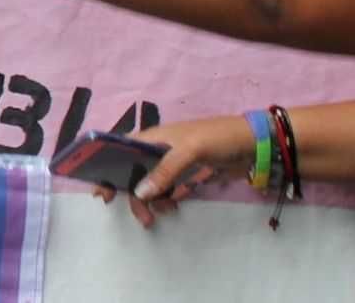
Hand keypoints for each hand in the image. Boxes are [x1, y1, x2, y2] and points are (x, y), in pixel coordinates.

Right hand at [92, 115, 250, 228]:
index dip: (107, 167)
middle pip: (133, 173)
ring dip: (151, 202)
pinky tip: (173, 207)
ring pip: (150, 185)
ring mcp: (172, 164)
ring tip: (160, 215)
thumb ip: (165, 170)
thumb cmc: (218, 139)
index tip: (102, 192)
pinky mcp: (186, 176)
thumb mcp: (191, 150)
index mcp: (153, 137)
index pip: (120, 150)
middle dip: (132, 195)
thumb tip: (140, 192)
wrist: (252, 146)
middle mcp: (158, 149)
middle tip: (142, 217)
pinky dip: (166, 200)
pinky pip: (168, 190)